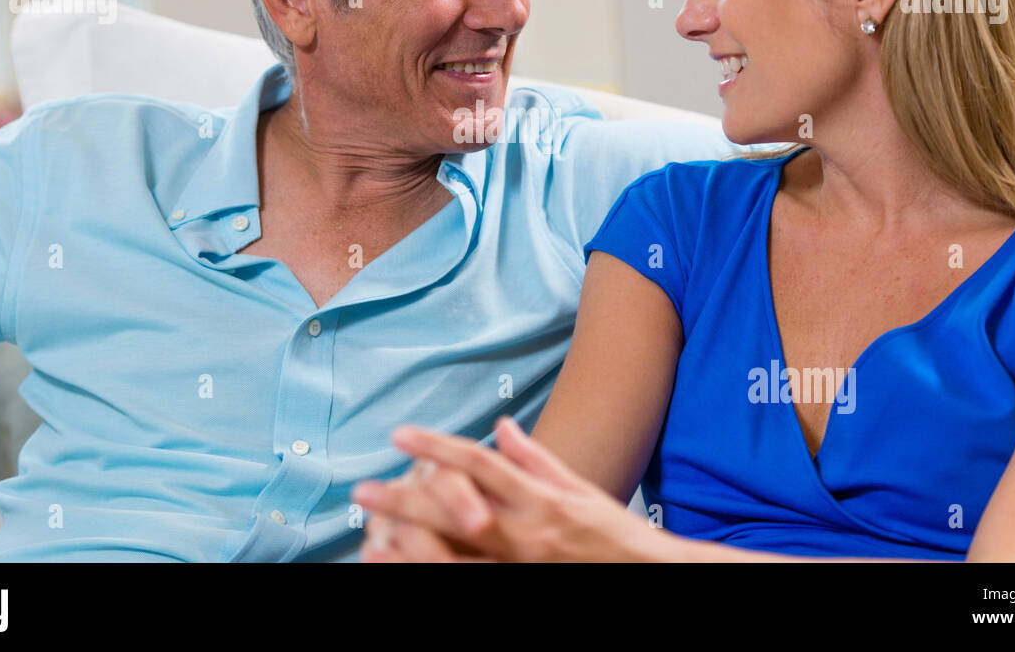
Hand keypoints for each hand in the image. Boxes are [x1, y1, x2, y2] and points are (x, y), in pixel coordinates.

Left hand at [353, 417, 668, 561]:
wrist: (654, 577)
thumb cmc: (616, 534)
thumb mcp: (581, 489)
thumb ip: (537, 458)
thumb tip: (503, 423)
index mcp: (541, 499)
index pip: (481, 463)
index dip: (437, 446)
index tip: (400, 434)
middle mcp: (527, 534)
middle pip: (454, 511)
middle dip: (404, 500)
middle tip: (361, 490)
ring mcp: (522, 569)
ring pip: (454, 559)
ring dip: (408, 550)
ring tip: (369, 542)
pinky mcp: (521, 590)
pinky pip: (469, 585)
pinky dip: (434, 576)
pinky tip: (405, 572)